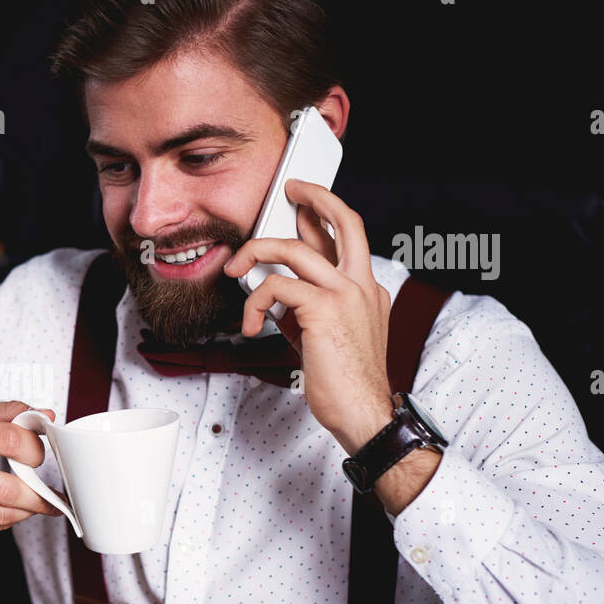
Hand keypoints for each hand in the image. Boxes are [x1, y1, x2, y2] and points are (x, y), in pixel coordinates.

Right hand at [0, 400, 62, 559]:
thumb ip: (2, 415)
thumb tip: (45, 414)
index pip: (8, 439)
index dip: (35, 448)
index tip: (41, 454)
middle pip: (9, 488)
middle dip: (39, 493)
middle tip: (50, 492)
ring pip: (4, 515)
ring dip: (27, 510)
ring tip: (33, 501)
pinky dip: (5, 521)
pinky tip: (2, 511)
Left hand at [222, 178, 393, 452]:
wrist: (362, 414)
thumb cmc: (342, 382)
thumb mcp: (321, 336)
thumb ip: (303, 308)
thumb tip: (272, 292)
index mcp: (367, 290)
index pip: (347, 239)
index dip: (323, 217)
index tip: (302, 206)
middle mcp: (362, 284)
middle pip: (345, 219)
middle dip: (316, 195)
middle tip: (290, 189)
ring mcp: (347, 293)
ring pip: (294, 249)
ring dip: (256, 252)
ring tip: (236, 268)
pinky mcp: (325, 309)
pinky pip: (276, 286)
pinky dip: (254, 302)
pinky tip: (251, 325)